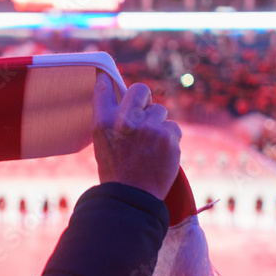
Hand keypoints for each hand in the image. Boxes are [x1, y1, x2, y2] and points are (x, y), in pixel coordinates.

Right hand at [92, 72, 180, 199]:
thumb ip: (110, 119)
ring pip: (160, 111)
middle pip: (140, 89)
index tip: (106, 76)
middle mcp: (125, 120)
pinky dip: (169, 139)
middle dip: (144, 98)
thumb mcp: (102, 143)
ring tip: (150, 146)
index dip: (106, 79)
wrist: (132, 199)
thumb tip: (124, 96)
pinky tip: (160, 154)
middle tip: (144, 112)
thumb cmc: (116, 171)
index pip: (104, 87)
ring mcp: (149, 128)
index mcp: (103, 121)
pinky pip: (172, 127)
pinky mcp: (168, 137)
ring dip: (158, 124)